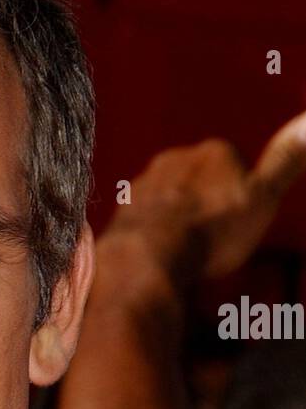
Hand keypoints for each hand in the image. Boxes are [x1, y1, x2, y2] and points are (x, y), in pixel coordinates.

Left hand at [97, 110, 305, 283]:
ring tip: (188, 249)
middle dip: (208, 203)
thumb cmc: (210, 231)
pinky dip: (154, 231)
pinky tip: (162, 252)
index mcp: (214, 151)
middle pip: (201, 179)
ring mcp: (145, 182)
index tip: (241, 219)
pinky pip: (146, 218)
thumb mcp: (263, 197)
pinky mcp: (123, 208)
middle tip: (215, 238)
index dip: (243, 194)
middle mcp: (176, 157)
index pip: (236, 164)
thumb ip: (285, 159)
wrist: (147, 257)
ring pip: (172, 197)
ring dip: (180, 217)